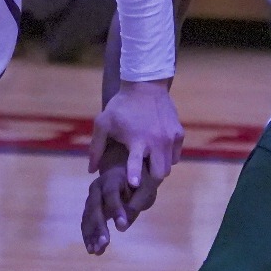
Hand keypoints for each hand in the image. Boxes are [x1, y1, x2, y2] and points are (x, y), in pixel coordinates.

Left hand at [82, 82, 183, 253]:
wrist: (146, 84)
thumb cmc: (122, 106)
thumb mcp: (103, 123)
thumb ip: (96, 148)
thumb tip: (92, 171)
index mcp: (137, 139)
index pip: (136, 162)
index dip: (135, 175)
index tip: (135, 185)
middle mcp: (157, 140)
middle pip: (160, 173)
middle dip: (151, 180)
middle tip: (142, 180)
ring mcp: (170, 137)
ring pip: (170, 166)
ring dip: (159, 168)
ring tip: (149, 165)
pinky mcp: (179, 133)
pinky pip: (176, 155)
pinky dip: (168, 157)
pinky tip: (158, 150)